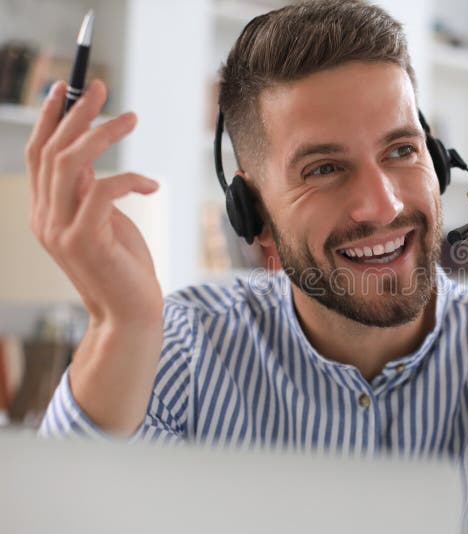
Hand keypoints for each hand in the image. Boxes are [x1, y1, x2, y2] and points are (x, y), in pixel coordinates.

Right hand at [26, 80, 162, 325]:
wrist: (130, 315)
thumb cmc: (123, 267)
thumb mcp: (103, 220)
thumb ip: (89, 189)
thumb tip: (89, 151)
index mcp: (46, 211)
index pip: (38, 154)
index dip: (49, 118)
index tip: (67, 87)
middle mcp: (44, 218)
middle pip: (51, 150)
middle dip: (75, 112)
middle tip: (102, 86)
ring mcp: (60, 230)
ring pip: (71, 163)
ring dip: (102, 134)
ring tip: (131, 117)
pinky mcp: (85, 240)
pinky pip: (104, 190)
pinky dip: (130, 179)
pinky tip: (152, 186)